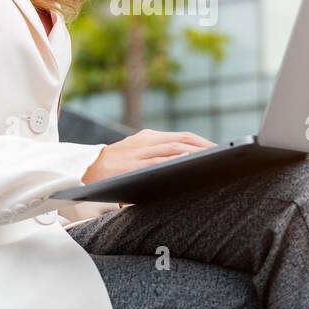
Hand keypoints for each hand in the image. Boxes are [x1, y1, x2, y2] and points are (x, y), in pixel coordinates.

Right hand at [82, 129, 216, 184]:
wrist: (83, 171)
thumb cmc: (112, 169)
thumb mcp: (134, 157)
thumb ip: (154, 158)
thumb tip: (182, 167)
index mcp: (147, 138)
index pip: (182, 137)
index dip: (202, 143)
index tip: (219, 151)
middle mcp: (146, 141)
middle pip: (183, 140)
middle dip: (205, 148)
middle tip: (225, 157)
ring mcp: (140, 152)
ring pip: (175, 148)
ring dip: (197, 154)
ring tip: (214, 162)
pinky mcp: (133, 165)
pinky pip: (160, 161)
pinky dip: (178, 162)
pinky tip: (191, 166)